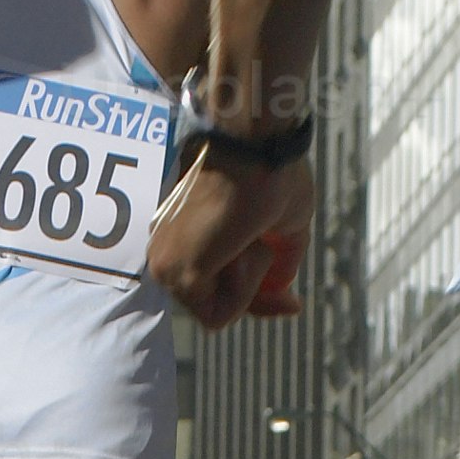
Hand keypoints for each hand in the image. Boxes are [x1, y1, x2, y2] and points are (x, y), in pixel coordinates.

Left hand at [148, 149, 313, 330]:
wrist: (256, 144)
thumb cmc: (271, 169)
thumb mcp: (285, 224)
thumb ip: (280, 260)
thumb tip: (282, 291)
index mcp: (184, 239)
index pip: (214, 290)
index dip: (257, 299)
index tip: (293, 305)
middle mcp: (168, 253)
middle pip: (217, 304)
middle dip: (255, 288)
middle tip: (266, 249)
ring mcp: (166, 265)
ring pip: (219, 310)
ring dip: (251, 276)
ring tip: (249, 232)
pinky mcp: (176, 274)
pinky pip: (219, 314)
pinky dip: (246, 286)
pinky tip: (243, 244)